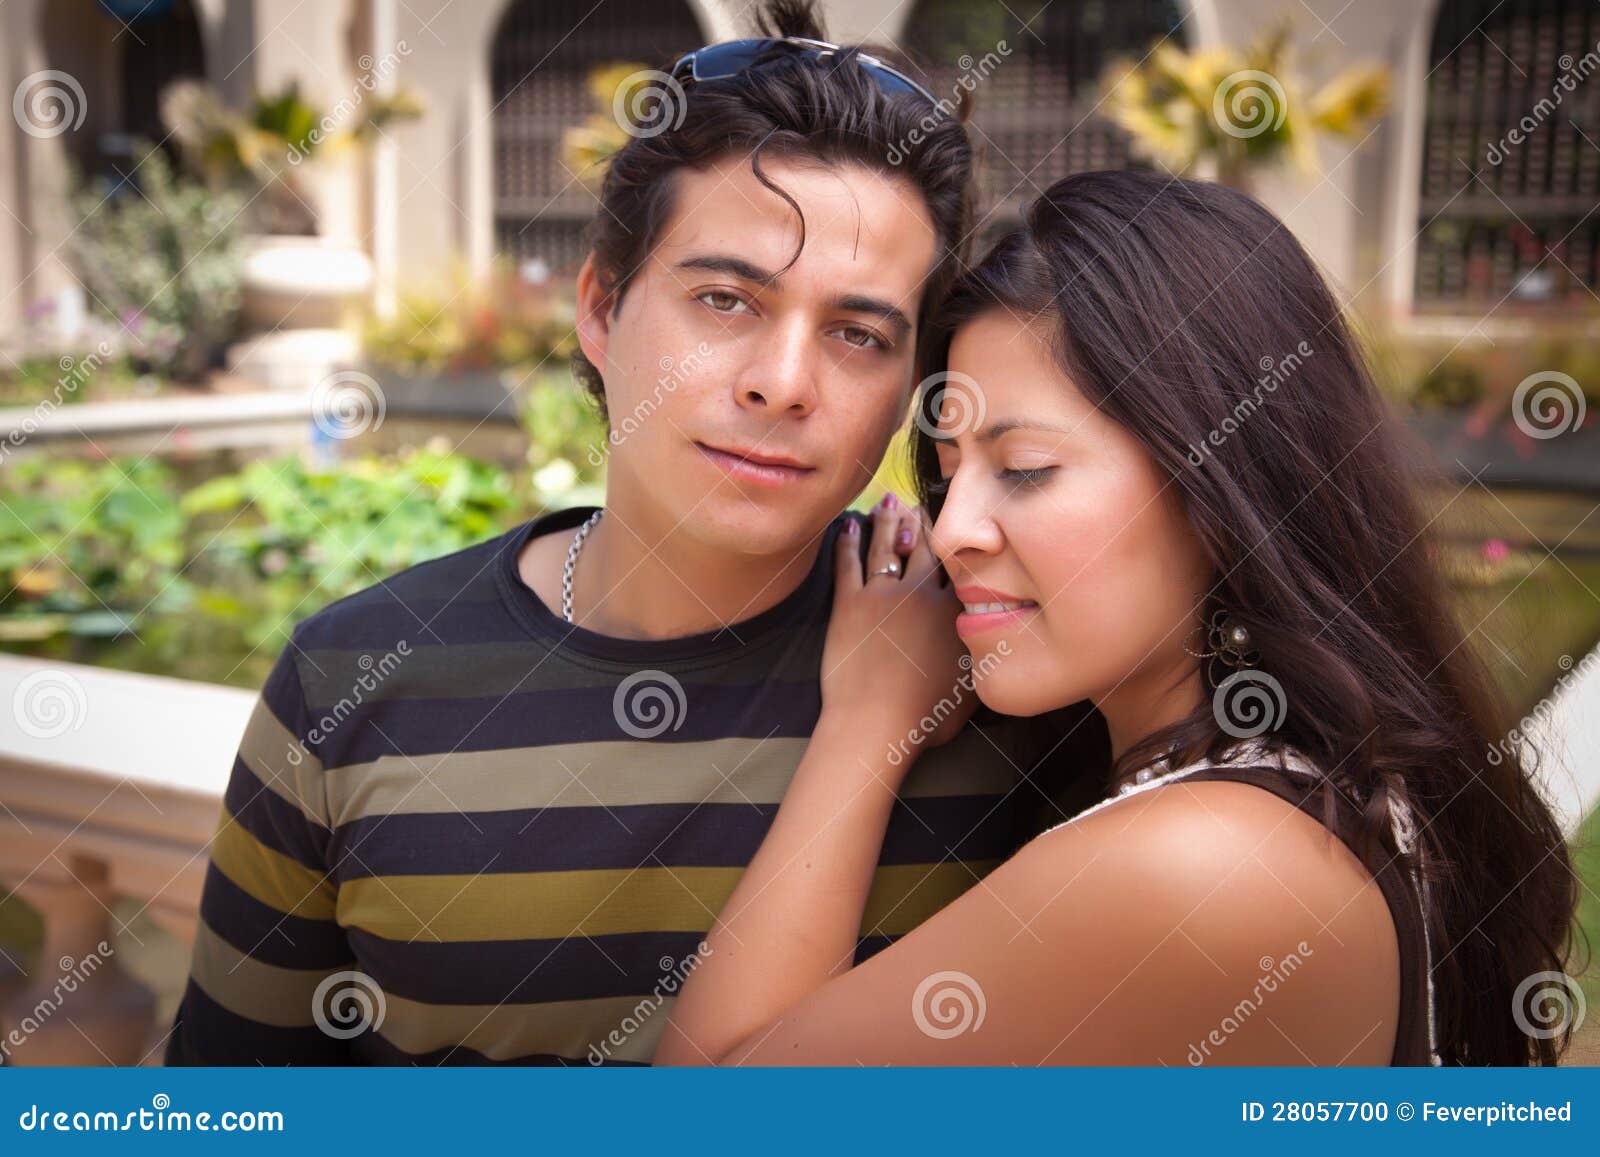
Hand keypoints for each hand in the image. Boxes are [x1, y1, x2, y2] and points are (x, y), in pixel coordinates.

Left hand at [822, 495, 976, 758]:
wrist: (876, 723)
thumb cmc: (926, 716)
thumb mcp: (972, 687)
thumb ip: (984, 654)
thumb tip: (997, 637)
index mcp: (953, 611)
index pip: (960, 566)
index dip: (958, 542)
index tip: (959, 524)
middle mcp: (920, 594)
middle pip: (924, 547)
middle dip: (922, 521)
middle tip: (919, 503)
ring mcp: (882, 595)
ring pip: (886, 546)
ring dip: (888, 521)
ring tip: (889, 502)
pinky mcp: (848, 604)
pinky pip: (848, 563)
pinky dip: (847, 542)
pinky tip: (848, 525)